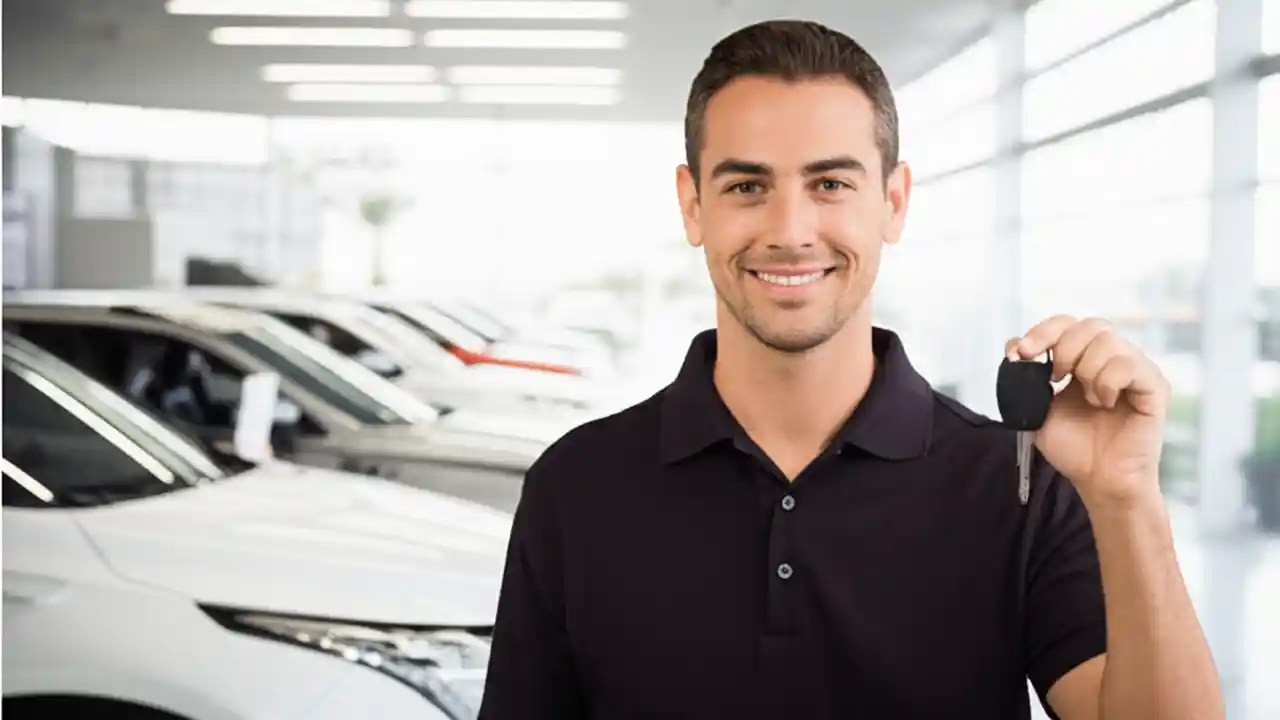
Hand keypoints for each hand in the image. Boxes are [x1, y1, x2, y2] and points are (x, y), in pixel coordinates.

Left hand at [1008, 315, 1171, 507]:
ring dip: (1087, 370)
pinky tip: (1104, 403)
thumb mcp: (1037, 409)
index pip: (1068, 324)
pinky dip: (1107, 382)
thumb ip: (1025, 378)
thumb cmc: (1074, 448)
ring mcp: (1136, 370)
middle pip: (1090, 325)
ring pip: (1108, 341)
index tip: (1024, 352)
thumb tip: (1014, 346)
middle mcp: (1114, 359)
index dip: (1044, 331)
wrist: (1097, 480)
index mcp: (1085, 360)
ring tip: (1088, 399)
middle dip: (1063, 348)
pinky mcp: (1154, 387)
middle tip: (1055, 379)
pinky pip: (1129, 364)